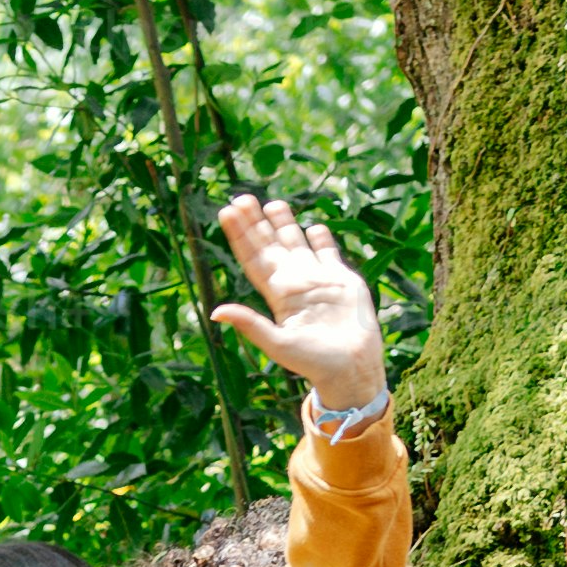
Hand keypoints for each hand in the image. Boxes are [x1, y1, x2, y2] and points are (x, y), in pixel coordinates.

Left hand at [207, 193, 387, 413]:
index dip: (240, 236)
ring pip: (297, 244)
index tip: (227, 213)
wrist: (351, 368)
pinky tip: (313, 225)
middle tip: (241, 197)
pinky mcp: (343, 280)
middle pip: (271, 246)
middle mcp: (294, 283)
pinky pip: (329, 254)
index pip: (253, 258)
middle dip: (256, 223)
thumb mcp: (277, 344)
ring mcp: (318, 279)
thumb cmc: (313, 362)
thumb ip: (250, 324)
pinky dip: (322, 239)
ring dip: (284, 224)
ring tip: (271, 203)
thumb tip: (215, 312)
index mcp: (277, 295)